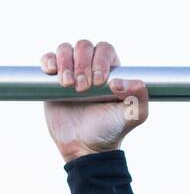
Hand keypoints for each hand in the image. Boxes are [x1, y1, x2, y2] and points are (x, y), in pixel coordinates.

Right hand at [41, 39, 148, 162]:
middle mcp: (91, 66)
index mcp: (112, 70)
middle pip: (84, 46)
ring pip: (65, 49)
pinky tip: (52, 73)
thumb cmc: (111, 130)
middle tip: (82, 89)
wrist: (85, 147)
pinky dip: (49, 61)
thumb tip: (119, 81)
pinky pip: (48, 58)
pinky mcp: (53, 79)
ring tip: (68, 86)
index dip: (100, 60)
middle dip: (82, 64)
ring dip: (65, 63)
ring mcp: (71, 71)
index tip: (99, 82)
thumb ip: (139, 96)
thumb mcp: (134, 116)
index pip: (104, 49)